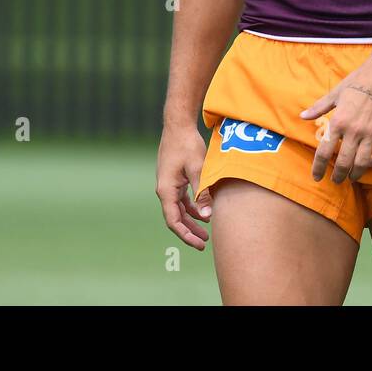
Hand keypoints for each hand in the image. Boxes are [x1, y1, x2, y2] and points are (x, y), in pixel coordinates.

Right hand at [156, 124, 212, 249]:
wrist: (178, 125)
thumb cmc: (187, 145)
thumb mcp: (198, 169)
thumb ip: (202, 194)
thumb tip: (207, 218)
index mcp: (166, 190)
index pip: (173, 221)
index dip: (186, 235)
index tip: (199, 244)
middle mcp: (164, 190)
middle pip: (176, 218)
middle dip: (189, 232)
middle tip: (204, 244)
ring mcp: (169, 185)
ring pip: (179, 210)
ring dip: (191, 221)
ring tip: (206, 233)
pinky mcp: (174, 179)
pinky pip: (182, 200)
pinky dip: (191, 208)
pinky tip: (203, 214)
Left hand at [301, 59, 371, 182]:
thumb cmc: (358, 81)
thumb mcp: (336, 93)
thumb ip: (319, 108)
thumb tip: (302, 116)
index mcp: (339, 121)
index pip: (324, 152)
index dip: (318, 168)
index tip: (316, 177)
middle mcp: (354, 130)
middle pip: (343, 163)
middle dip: (338, 176)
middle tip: (336, 180)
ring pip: (362, 163)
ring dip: (355, 174)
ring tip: (352, 177)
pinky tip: (370, 163)